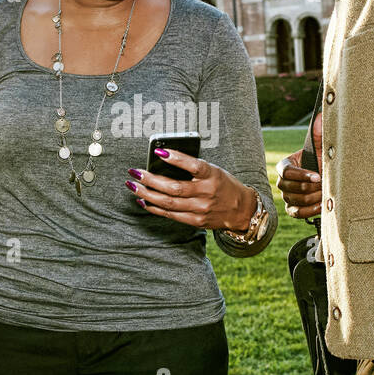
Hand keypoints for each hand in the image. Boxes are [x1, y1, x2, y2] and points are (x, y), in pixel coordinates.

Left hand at [127, 148, 256, 231]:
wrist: (241, 209)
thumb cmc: (223, 185)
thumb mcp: (214, 170)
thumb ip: (193, 167)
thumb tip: (163, 161)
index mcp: (213, 175)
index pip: (194, 165)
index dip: (176, 159)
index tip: (159, 153)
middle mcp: (207, 193)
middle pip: (174, 187)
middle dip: (150, 180)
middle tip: (135, 172)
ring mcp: (201, 209)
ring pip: (168, 203)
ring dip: (147, 194)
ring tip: (132, 186)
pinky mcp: (196, 221)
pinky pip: (171, 215)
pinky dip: (154, 208)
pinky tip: (143, 200)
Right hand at [276, 111, 322, 218]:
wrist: (327, 178)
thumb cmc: (321, 161)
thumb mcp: (321, 148)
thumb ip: (319, 133)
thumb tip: (320, 116)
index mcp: (285, 165)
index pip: (286, 171)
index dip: (301, 175)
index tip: (318, 176)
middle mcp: (282, 181)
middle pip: (289, 187)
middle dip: (310, 187)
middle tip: (325, 185)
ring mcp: (286, 196)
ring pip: (294, 200)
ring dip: (312, 198)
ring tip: (326, 193)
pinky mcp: (293, 208)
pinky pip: (296, 212)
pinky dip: (309, 210)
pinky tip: (321, 205)